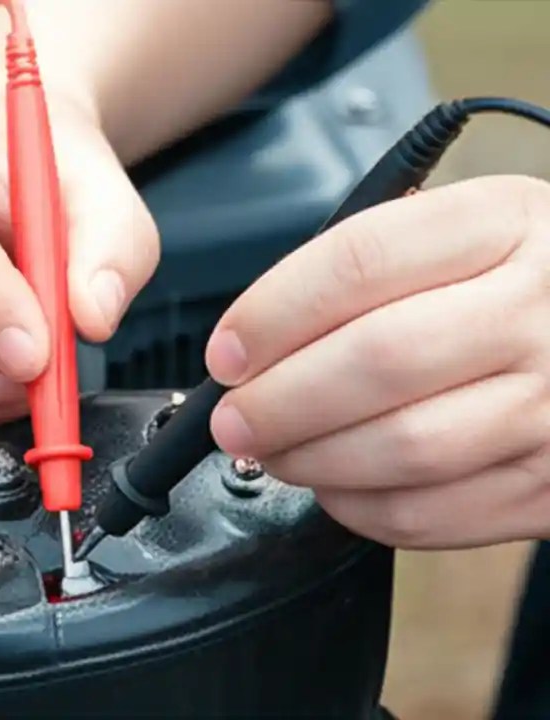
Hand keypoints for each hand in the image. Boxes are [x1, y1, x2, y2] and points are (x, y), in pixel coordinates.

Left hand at [206, 175, 549, 548]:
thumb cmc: (519, 284)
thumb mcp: (466, 233)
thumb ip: (367, 271)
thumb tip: (251, 343)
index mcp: (505, 223)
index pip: (361, 261)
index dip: (273, 313)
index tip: (227, 352)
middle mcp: (542, 309)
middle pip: (378, 360)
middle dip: (277, 401)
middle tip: (231, 419)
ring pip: (403, 446)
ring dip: (310, 459)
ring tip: (273, 451)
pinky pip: (430, 512)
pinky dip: (359, 508)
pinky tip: (334, 484)